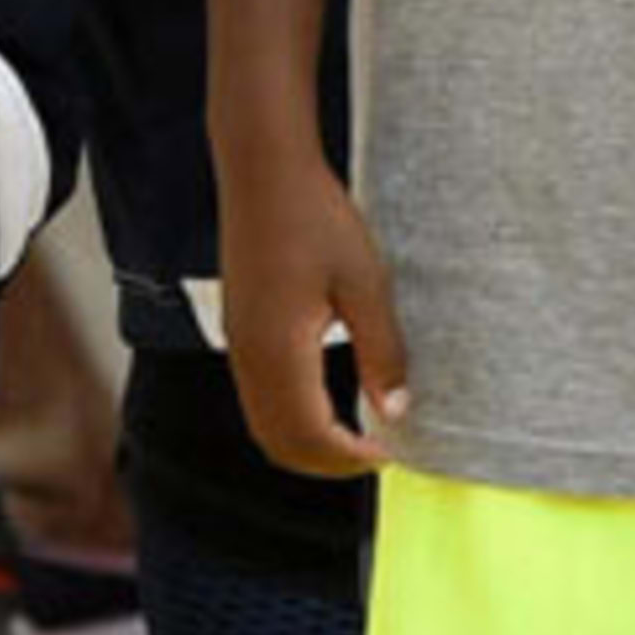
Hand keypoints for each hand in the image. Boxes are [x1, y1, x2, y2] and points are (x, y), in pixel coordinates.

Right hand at [216, 141, 405, 475]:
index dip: (351, 458)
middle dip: (328, 462)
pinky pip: (258, 398)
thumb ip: (381, 351)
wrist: (264, 172)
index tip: (393, 452)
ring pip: (265, 425)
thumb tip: (395, 411)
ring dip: (308, 442)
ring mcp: (239, 345)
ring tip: (358, 434)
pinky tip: (329, 401)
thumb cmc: (317, 218)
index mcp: (279, 352)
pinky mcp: (240, 330)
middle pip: (280, 444)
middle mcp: (249, 359)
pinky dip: (291, 418)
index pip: (310, 437)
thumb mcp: (365, 283)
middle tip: (378, 453)